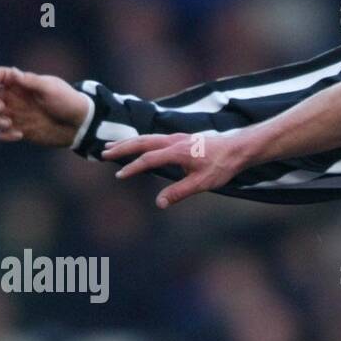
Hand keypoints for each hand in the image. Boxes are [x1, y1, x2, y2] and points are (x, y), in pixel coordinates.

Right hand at [0, 66, 88, 145]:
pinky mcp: (19, 129)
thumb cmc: (68, 102)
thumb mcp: (51, 89)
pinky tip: (20, 135)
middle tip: (0, 108)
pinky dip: (4, 134)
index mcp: (21, 83)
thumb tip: (12, 72)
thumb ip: (31, 81)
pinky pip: (2, 133)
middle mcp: (15, 98)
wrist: (80, 125)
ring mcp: (16, 114)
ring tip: (8, 123)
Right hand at [100, 130, 247, 207]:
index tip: (119, 175)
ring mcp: (177, 138)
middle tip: (103, 153)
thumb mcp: (202, 183)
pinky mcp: (181, 139)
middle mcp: (174, 140)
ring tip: (112, 147)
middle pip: (142, 142)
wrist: (237, 149)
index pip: (148, 159)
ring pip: (147, 138)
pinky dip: (141, 142)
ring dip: (129, 142)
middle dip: (122, 147)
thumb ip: (179, 192)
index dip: (132, 167)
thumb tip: (159, 203)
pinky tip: (137, 147)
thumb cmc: (222, 167)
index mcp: (177, 151)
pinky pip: (155, 138)